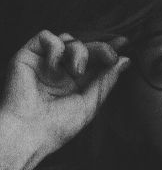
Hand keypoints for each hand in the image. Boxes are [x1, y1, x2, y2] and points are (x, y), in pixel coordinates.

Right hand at [0, 30, 130, 157]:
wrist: (27, 132)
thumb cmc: (57, 126)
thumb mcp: (90, 104)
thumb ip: (106, 81)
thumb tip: (126, 61)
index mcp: (76, 83)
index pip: (95, 60)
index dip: (109, 50)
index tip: (125, 43)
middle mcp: (61, 71)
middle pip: (85, 46)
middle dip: (100, 48)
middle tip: (109, 55)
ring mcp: (45, 62)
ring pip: (68, 39)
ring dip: (79, 51)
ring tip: (76, 71)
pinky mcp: (28, 55)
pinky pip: (46, 37)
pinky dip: (56, 48)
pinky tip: (54, 67)